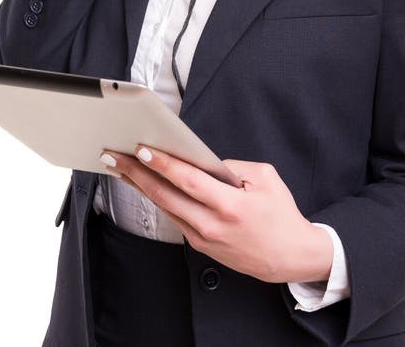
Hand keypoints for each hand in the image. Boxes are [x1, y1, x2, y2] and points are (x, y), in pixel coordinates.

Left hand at [99, 145, 332, 283]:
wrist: (290, 256)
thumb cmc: (280, 215)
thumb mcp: (264, 178)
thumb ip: (231, 166)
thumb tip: (203, 161)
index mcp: (229, 204)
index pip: (188, 180)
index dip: (162, 163)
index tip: (142, 149)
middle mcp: (211, 224)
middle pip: (165, 195)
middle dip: (136, 173)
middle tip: (114, 155)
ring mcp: (203, 237)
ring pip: (164, 207)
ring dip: (140, 186)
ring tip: (120, 167)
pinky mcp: (200, 245)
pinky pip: (174, 217)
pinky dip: (158, 199)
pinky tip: (145, 185)